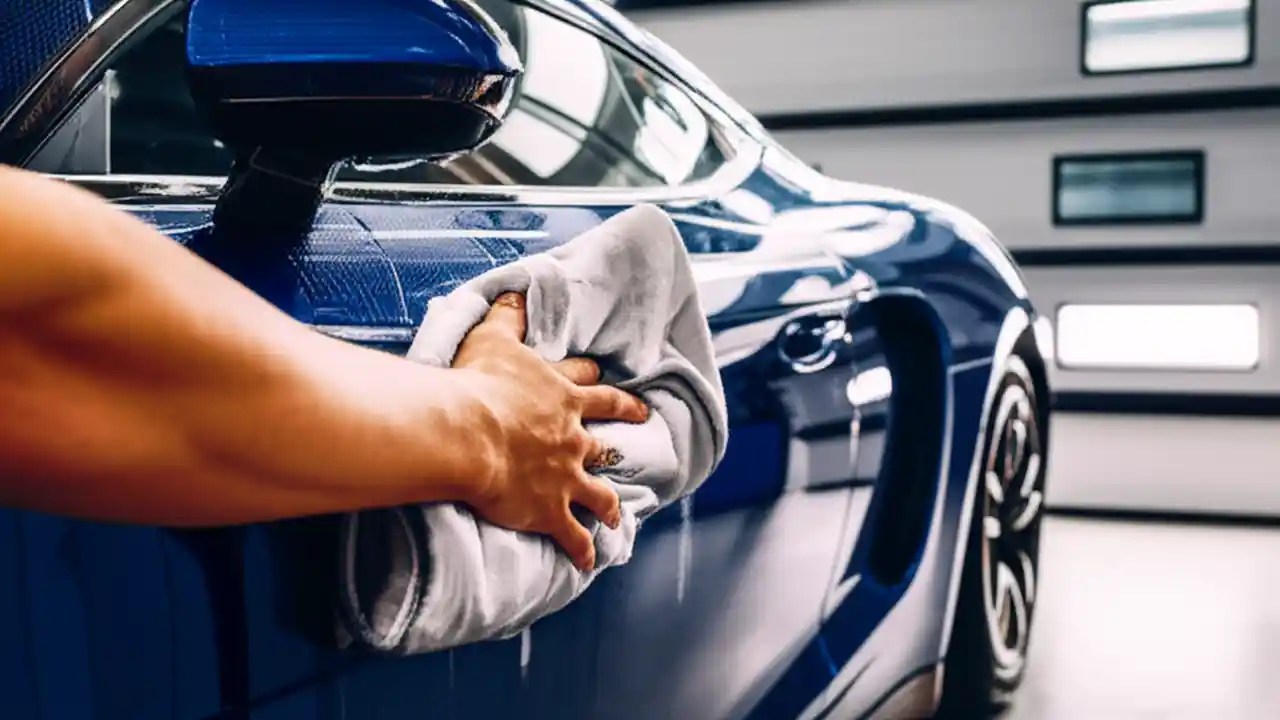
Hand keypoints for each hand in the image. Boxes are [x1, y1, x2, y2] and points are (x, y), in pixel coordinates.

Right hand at [452, 292, 648, 570]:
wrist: (468, 432)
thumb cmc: (477, 384)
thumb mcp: (494, 339)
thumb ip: (508, 316)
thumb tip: (515, 293)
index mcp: (563, 398)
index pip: (595, 393)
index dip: (612, 397)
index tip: (630, 401)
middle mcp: (572, 438)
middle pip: (602, 446)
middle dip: (613, 450)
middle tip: (625, 454)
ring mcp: (565, 477)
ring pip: (599, 495)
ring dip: (609, 507)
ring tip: (616, 516)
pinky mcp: (550, 509)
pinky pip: (573, 535)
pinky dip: (583, 549)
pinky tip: (590, 561)